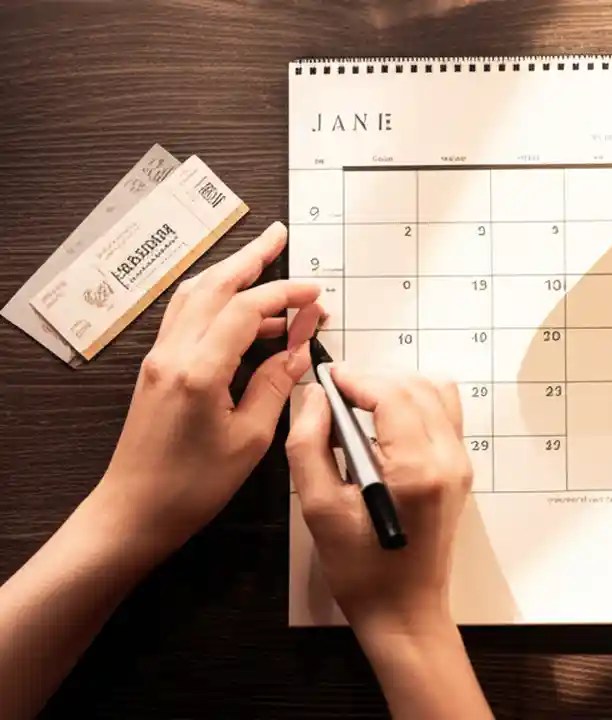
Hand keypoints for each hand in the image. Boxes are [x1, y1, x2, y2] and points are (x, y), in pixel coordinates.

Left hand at [97, 221, 323, 556]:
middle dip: (250, 258)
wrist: (135, 510)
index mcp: (198, 371)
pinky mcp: (158, 369)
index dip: (284, 294)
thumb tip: (297, 348)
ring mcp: (160, 359)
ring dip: (231, 274)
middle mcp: (173, 355)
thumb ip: (275, 385)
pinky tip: (244, 314)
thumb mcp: (250, 439)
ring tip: (265, 264)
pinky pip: (188, 318)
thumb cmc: (190, 486)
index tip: (315, 294)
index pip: (245, 310)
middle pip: (213, 285)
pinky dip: (217, 302)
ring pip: (195, 295)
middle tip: (278, 235)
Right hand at [287, 366, 471, 634]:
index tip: (326, 380)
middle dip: (373, 382)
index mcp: (418, 469)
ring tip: (358, 410)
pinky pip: (444, 415)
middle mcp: (449, 459)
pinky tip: (382, 429)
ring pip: (436, 394)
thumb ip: (309, 445)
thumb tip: (315, 398)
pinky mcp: (460, 470)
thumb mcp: (319, 509)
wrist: (404, 609)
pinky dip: (414, 406)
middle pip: (417, 387)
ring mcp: (461, 464)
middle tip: (336, 396)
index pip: (392, 395)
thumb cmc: (360, 569)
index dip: (356, 379)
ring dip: (396, 390)